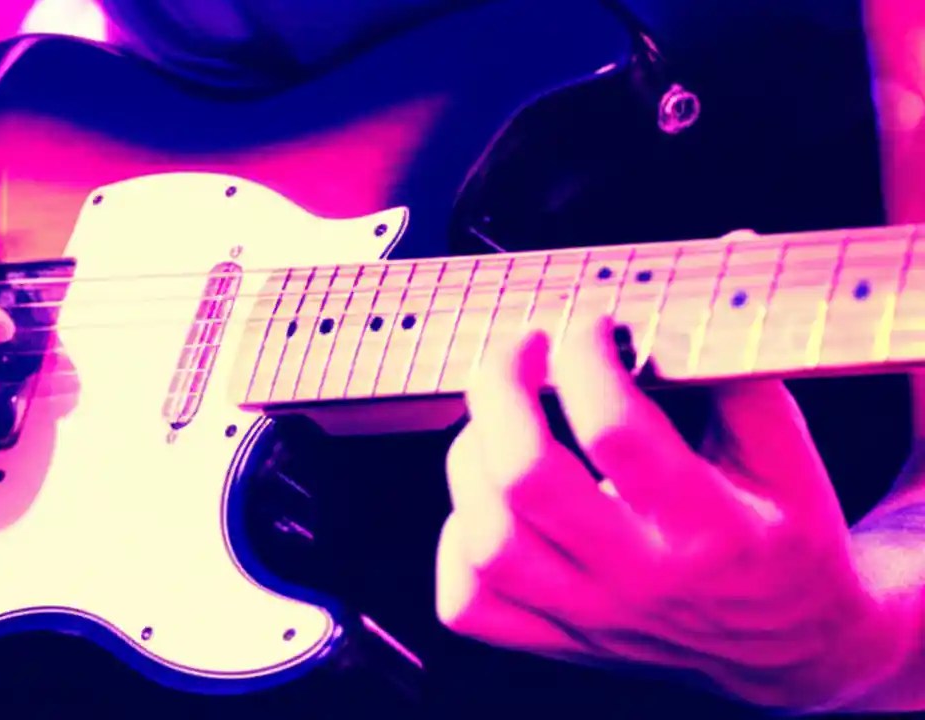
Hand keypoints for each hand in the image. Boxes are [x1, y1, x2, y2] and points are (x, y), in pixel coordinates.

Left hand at [437, 319, 910, 710]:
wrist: (793, 647)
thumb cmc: (786, 537)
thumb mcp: (788, 453)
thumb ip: (739, 365)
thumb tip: (723, 256)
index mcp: (709, 529)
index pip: (615, 433)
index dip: (584, 358)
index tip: (587, 322)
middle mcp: (639, 580)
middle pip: (525, 481)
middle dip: (501, 389)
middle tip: (518, 347)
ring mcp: (589, 618)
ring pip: (486, 541)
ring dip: (471, 458)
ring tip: (499, 420)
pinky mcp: (555, 641)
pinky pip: (469, 604)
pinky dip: (456, 543)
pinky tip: (486, 501)